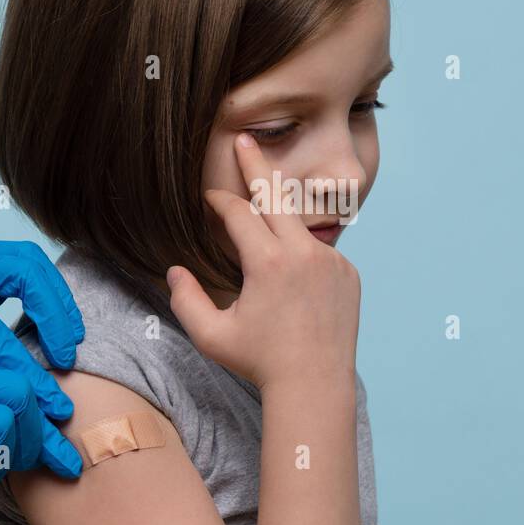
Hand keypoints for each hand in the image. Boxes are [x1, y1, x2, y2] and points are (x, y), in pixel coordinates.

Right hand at [165, 133, 360, 394]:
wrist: (316, 385)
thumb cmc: (261, 363)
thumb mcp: (211, 336)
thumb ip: (186, 299)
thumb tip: (174, 270)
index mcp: (268, 262)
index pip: (238, 213)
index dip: (219, 202)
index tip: (208, 197)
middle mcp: (303, 253)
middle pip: (275, 195)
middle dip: (256, 164)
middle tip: (243, 139)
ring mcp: (331, 261)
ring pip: (298, 232)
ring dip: (280, 237)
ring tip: (271, 276)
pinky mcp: (349, 274)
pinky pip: (320, 255)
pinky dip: (304, 264)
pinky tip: (296, 298)